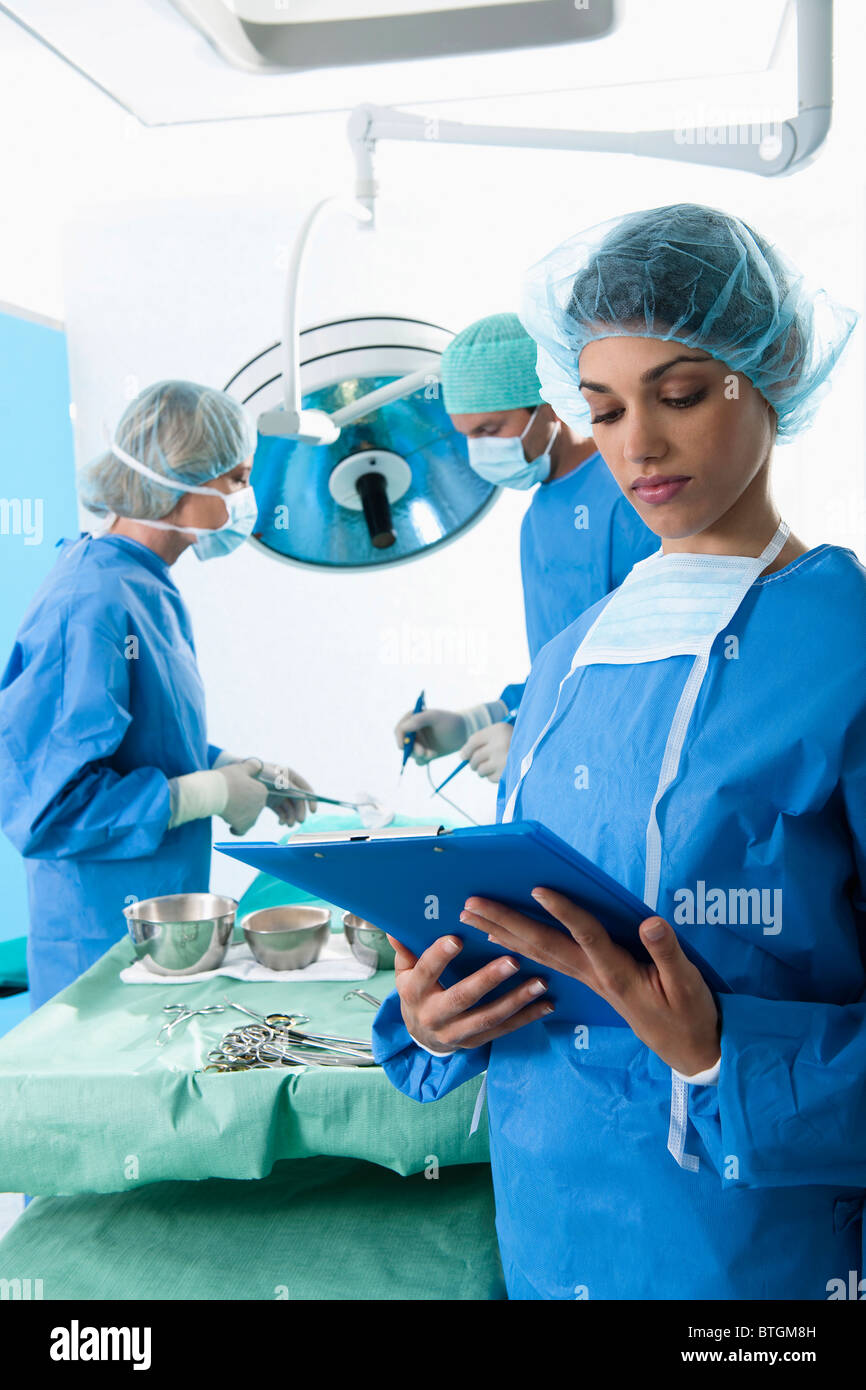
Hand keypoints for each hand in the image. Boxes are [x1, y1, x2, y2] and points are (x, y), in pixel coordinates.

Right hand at [217, 758, 267, 835]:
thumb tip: (259, 765)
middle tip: (230, 801)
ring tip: (227, 811)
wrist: (213, 792)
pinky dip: (237, 830)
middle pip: (252, 807)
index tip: (236, 791)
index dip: (245, 793)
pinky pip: (242, 831)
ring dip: (240, 817)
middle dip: (243, 806)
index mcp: (262, 791)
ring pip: (248, 819)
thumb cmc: (226, 779)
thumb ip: (252, 767)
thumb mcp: (240, 768)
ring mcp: (253, 816)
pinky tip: (231, 827)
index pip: (255, 794)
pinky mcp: (243, 826)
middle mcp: (261, 804)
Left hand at [260, 764, 317, 826]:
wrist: (242, 775)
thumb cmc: (261, 773)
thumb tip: (303, 797)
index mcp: (291, 776)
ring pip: (290, 808)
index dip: (311, 800)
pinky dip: (283, 818)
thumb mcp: (278, 778)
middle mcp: (287, 786)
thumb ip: (291, 787)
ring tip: (288, 824)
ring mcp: (279, 794)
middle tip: (300, 821)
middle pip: (298, 801)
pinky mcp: (271, 802)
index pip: (306, 789)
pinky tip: (281, 822)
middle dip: (300, 812)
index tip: (313, 811)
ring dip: (292, 817)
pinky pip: (281, 812)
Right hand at [385, 932, 553, 1052]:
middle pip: (462, 998)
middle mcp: (434, 1016)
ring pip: (488, 1017)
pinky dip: (527, 1018)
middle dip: (488, 979)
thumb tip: (396, 925)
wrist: (421, 1037)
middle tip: (513, 960)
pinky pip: (503, 1031)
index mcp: (415, 992)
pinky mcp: (476, 1043)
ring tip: (540, 982)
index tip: (457, 938)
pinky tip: (546, 1004)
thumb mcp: (406, 973)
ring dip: (517, 1000)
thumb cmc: (418, 992)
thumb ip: (406, 950)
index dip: (439, 956)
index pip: (426, 972)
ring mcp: (456, 1033)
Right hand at [393, 708, 468, 763]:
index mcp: (413, 719)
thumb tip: (403, 728)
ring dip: (420, 755)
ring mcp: (420, 743)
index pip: (400, 730)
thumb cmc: (450, 721)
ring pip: (412, 754)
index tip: (403, 747)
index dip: (400, 738)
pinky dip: (424, 760)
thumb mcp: (434, 717)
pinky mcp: (426, 752)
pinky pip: (419, 760)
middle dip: (413, 750)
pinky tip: (433, 754)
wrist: (465, 731)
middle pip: (404, 744)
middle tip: (423, 752)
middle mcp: (414, 732)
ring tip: (433, 753)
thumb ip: (418, 720)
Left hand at [459, 889, 720, 1075]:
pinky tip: (500, 940)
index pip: (586, 936)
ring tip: (472, 915)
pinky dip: (519, 947)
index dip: (564, 912)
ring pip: (538, 952)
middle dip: (506, 922)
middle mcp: (592, 974)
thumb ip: (667, 952)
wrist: (686, 1049)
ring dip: (503, 932)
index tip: (537, 889)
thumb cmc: (689, 1012)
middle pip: (543, 945)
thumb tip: (650, 921)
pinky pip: (546, 961)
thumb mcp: (687, 983)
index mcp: (616, 972)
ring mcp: (587, 979)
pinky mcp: (589, 980)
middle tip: (470, 902)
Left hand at [460, 722, 513, 782]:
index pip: (473, 741)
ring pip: (480, 770)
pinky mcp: (507, 774)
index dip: (466, 750)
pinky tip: (501, 770)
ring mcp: (504, 761)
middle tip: (477, 764)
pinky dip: (492, 776)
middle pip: (474, 758)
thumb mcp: (500, 734)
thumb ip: (479, 741)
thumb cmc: (514, 742)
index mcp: (498, 730)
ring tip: (492, 766)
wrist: (540, 752)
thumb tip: (462, 757)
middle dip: (473, 763)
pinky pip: (489, 778)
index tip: (464, 756)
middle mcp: (500, 744)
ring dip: (482, 770)